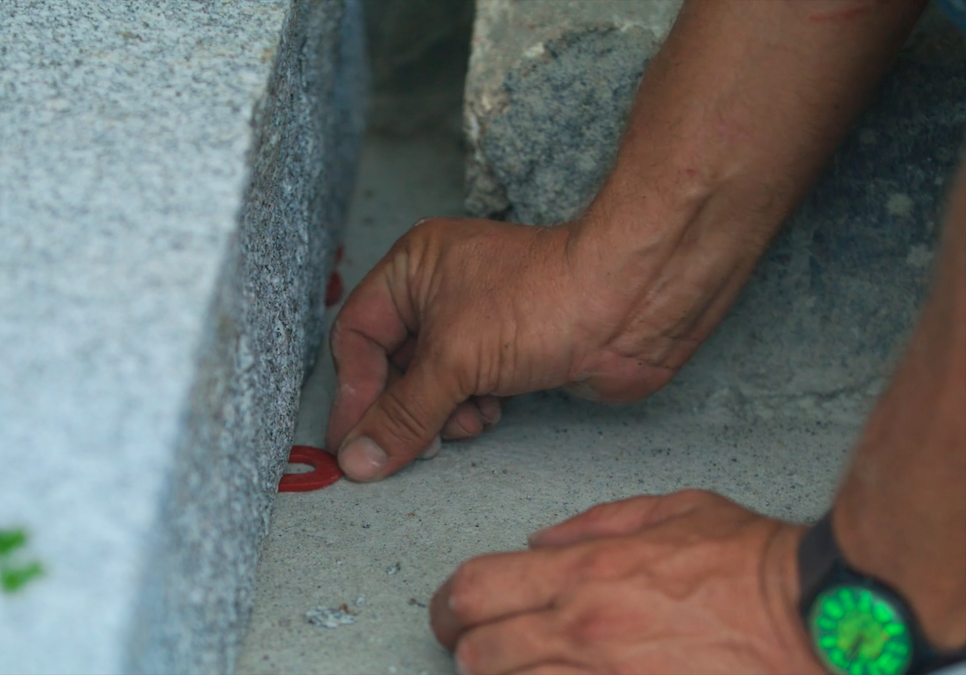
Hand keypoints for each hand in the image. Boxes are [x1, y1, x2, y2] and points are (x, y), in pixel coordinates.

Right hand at [326, 217, 705, 481]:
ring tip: (464, 423)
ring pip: (428, 386)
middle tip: (400, 449)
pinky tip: (491, 415)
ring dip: (438, 415)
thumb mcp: (455, 359)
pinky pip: (465, 394)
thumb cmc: (544, 299)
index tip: (351, 442)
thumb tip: (357, 460)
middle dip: (400, 408)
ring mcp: (475, 323)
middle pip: (390, 365)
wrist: (632, 305)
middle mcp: (439, 291)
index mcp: (413, 268)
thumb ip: (403, 415)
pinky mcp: (507, 354)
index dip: (353, 390)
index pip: (357, 335)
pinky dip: (469, 412)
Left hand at [428, 490, 822, 673]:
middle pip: (477, 652)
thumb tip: (540, 542)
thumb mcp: (673, 509)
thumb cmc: (753, 565)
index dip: (450, 603)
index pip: (475, 589)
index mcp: (587, 571)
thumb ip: (595, 523)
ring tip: (527, 665)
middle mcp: (585, 630)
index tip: (454, 611)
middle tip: (483, 644)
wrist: (820, 621)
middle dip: (470, 648)